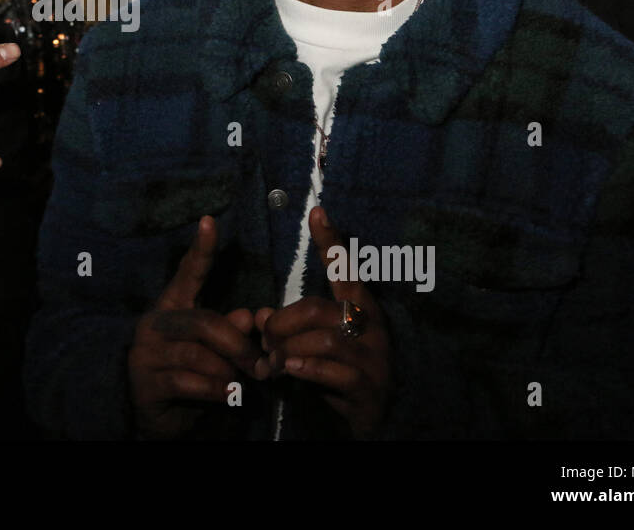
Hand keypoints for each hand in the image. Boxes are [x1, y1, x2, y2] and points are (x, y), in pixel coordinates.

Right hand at [128, 216, 268, 438]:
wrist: (157, 416)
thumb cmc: (190, 374)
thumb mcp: (214, 350)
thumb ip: (229, 330)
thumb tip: (247, 316)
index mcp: (173, 306)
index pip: (187, 273)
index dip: (200, 250)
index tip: (210, 221)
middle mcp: (155, 323)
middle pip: (204, 322)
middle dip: (239, 346)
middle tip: (262, 366)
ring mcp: (146, 352)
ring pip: (199, 355)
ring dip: (227, 373)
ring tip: (238, 384)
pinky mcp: (146, 382)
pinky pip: (188, 382)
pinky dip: (215, 391)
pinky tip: (226, 397)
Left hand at [260, 206, 390, 438]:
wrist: (376, 421)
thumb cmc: (339, 374)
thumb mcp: (311, 345)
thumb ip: (288, 327)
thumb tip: (258, 315)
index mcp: (359, 309)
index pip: (344, 270)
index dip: (331, 242)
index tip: (316, 211)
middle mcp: (371, 328)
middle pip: (318, 309)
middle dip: (282, 322)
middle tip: (265, 339)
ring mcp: (374, 359)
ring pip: (325, 340)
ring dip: (289, 350)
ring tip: (273, 362)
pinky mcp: (369, 389)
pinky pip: (336, 373)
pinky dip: (307, 370)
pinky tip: (290, 371)